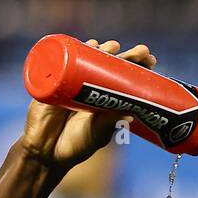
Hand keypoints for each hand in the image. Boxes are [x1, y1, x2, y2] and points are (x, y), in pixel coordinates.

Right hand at [15, 39, 156, 171]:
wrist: (46, 153)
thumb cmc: (75, 145)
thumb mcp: (96, 134)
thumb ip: (109, 124)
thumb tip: (131, 114)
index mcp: (104, 97)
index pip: (123, 78)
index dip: (136, 67)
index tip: (151, 60)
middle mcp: (89, 86)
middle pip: (110, 65)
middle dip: (127, 56)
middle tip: (142, 51)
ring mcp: (71, 82)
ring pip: (88, 58)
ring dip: (102, 49)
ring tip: (114, 46)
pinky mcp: (52, 82)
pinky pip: (63, 61)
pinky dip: (75, 50)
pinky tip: (89, 44)